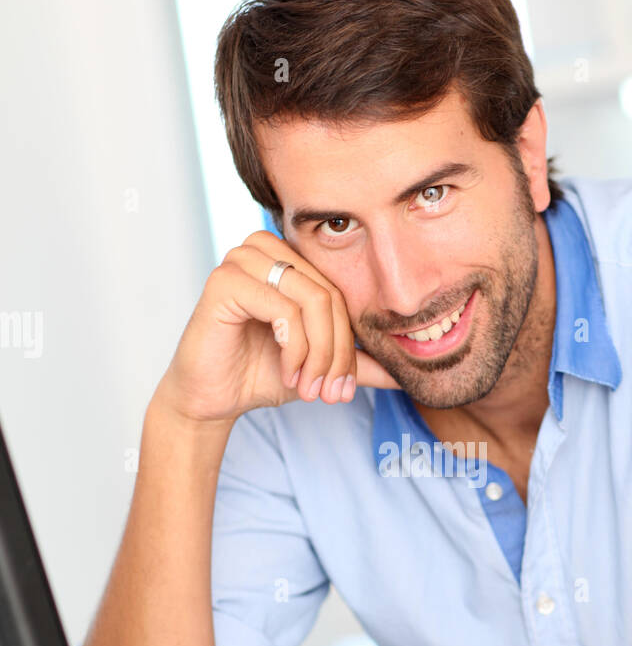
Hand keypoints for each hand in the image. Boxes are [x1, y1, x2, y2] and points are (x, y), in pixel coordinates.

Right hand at [156, 230, 397, 423]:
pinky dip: (294, 347)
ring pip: (312, 300)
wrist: (211, 398)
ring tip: (309, 387)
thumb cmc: (260, 373)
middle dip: (338, 353)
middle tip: (331, 392)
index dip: (351, 343)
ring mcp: (242, 259)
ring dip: (318, 353)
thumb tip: (406, 373)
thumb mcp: (321, 366)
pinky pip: (282, 308)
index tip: (344, 387)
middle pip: (330, 295)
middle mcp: (265, 248)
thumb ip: (360, 363)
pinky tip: (288, 372)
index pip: (342, 293)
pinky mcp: (224, 281)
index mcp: (290, 257)